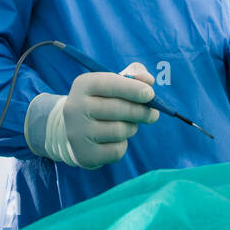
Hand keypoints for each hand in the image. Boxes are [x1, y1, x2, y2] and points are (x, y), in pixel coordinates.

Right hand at [25, 62, 159, 168]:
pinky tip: (116, 140)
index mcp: (83, 84)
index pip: (110, 83)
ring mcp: (77, 132)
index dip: (132, 88)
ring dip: (132, 128)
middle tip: (153, 114)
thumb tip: (149, 80)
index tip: (150, 94)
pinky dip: (123, 145)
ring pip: (119, 131)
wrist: (76, 131)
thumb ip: (134, 75)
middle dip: (141, 111)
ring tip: (129, 125)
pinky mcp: (85, 154)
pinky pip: (116, 150)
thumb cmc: (102, 101)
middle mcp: (75, 107)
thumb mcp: (113, 83)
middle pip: (117, 109)